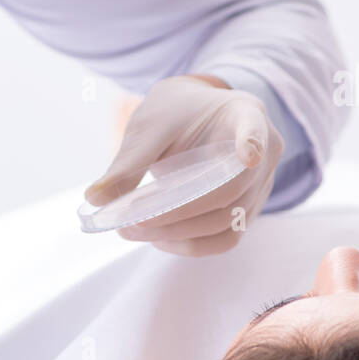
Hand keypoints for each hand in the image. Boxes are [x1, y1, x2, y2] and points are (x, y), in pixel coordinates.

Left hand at [84, 74, 283, 255]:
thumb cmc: (173, 115)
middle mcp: (263, 153)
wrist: (190, 116)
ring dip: (180, 234)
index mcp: (245, 115)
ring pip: (229, 223)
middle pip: (231, 193)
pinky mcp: (247, 211)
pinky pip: (225, 238)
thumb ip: (127, 163)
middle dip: (180, 212)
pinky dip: (190, 244)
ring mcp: (260, 186)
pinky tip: (155, 239)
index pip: (255, 132)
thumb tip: (95, 199)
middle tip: (130, 221)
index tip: (248, 156)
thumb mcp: (148, 128)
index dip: (253, 144)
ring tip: (132, 231)